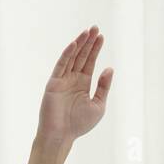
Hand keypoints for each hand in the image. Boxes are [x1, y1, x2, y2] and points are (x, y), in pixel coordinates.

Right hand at [28, 26, 113, 163]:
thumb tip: (109, 69)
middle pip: (82, 56)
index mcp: (83, 84)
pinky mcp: (53, 83)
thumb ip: (104, 87)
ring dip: (79, 44)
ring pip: (72, 58)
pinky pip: (61, 65)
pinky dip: (67, 55)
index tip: (101, 36)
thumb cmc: (80, 124)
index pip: (90, 62)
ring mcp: (62, 80)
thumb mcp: (98, 105)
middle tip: (95, 28)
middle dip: (89, 42)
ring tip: (87, 32)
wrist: (62, 136)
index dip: (96, 49)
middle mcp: (73, 79)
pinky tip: (74, 45)